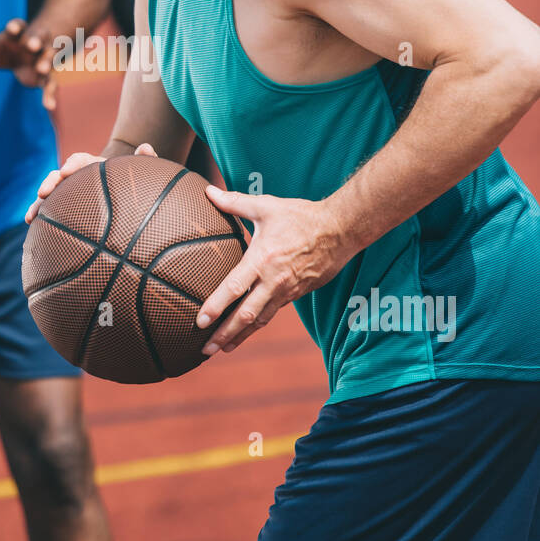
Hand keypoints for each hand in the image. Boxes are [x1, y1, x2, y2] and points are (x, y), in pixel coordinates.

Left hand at [0, 18, 58, 110]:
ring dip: (45, 62)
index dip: (15, 26)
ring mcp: (42, 57)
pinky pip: (49, 83)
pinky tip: (48, 106)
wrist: (26, 53)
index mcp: (17, 33)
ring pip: (47, 57)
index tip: (11, 28)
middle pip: (38, 37)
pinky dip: (49, 94)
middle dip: (36, 40)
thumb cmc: (2, 49)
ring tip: (41, 70)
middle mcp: (33, 42)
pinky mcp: (45, 75)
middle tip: (32, 45)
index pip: (17, 25)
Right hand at [25, 142, 157, 222]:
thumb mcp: (140, 172)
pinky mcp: (64, 206)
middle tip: (44, 192)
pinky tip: (30, 223)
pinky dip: (38, 213)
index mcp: (94, 166)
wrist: (126, 193)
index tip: (67, 172)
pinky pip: (49, 209)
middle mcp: (78, 177)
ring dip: (38, 202)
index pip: (81, 161)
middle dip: (50, 182)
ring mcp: (69, 192)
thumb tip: (146, 147)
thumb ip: (145, 160)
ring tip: (31, 216)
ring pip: (50, 194)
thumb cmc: (133, 182)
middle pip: (60, 176)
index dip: (73, 164)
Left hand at [196, 187, 354, 354]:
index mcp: (262, 259)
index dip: (215, 306)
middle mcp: (274, 280)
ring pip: (260, 320)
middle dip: (224, 334)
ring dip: (240, 336)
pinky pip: (273, 313)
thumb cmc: (301, 216)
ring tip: (223, 349)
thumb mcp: (266, 206)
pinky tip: (247, 330)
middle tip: (206, 349)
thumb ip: (234, 202)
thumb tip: (208, 190)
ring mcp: (286, 291)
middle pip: (245, 315)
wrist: (340, 230)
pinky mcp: (297, 294)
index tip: (199, 322)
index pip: (233, 288)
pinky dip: (258, 324)